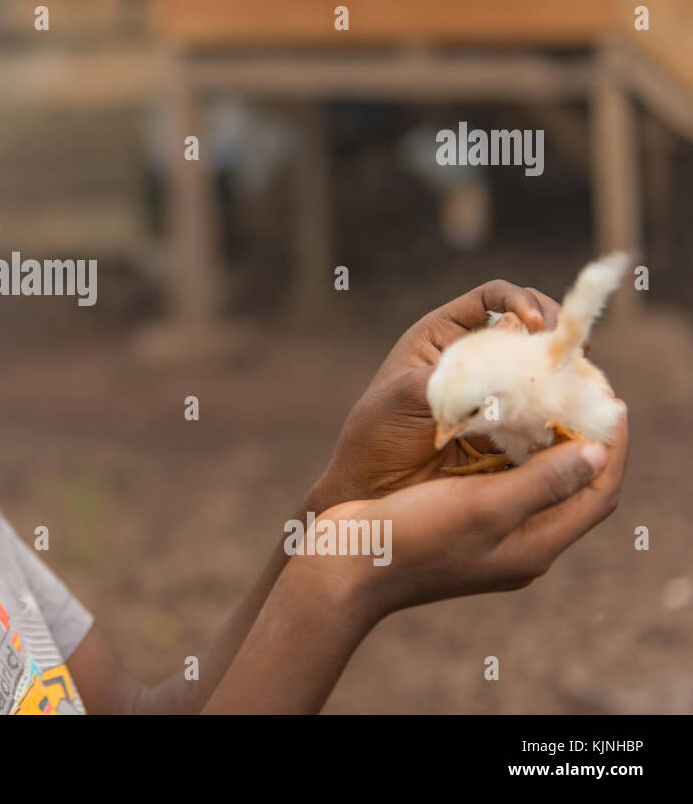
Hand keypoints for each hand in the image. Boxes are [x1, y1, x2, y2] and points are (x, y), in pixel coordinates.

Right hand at [303, 405, 626, 623]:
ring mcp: (489, 535)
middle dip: (582, 440)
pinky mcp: (460, 522)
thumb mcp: (484, 507)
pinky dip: (507, 450)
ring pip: (535, 481)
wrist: (346, 565)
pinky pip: (500, 481)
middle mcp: (520, 544)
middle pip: (571, 487)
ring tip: (543, 397)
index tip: (611, 403)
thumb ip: (543, 482)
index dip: (613, 450)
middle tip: (577, 392)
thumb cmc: (414, 537)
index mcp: (535, 547)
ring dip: (544, 441)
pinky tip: (495, 421)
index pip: (597, 495)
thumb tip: (598, 453)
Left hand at [314, 280, 566, 510]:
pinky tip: (568, 416)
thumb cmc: (377, 435)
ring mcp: (498, 390)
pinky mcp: (513, 424)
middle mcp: (476, 357)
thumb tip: (511, 349)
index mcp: (444, 335)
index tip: (535, 323)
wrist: (377, 490)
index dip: (519, 300)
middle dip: (555, 333)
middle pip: (531, 325)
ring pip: (544, 366)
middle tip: (573, 354)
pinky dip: (562, 407)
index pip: (493, 297)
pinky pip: (547, 406)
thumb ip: (454, 372)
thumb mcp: (409, 395)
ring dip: (564, 371)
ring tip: (577, 383)